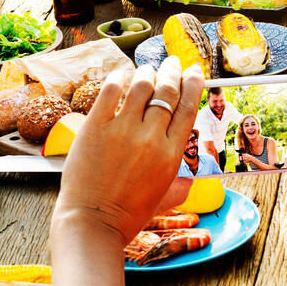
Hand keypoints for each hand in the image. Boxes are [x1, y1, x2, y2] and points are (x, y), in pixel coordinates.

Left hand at [55, 57, 202, 241]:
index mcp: (171, 154)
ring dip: (147, 73)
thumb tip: (191, 178)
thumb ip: (181, 184)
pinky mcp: (96, 126)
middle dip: (172, 71)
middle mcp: (151, 138)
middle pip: (168, 91)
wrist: (92, 222)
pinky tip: (121, 76)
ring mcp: (122, 130)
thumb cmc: (128, 214)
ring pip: (141, 85)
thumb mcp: (165, 199)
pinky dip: (118, 78)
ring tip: (146, 71)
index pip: (188, 107)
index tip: (194, 72)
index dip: (194, 83)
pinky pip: (110, 90)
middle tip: (172, 63)